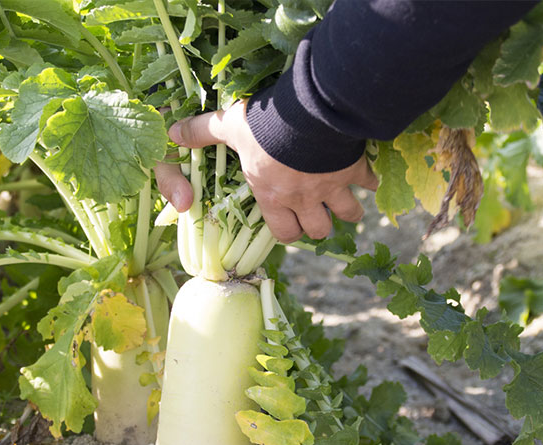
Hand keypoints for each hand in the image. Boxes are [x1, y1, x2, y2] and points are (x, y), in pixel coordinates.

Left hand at [160, 99, 377, 242]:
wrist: (308, 114)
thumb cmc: (265, 126)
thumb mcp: (229, 127)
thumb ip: (202, 132)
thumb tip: (172, 134)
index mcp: (273, 196)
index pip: (282, 232)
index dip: (286, 231)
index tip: (289, 224)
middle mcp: (303, 199)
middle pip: (317, 230)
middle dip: (317, 225)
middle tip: (316, 214)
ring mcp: (331, 188)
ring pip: (347, 215)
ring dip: (348, 211)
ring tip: (347, 203)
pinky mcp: (353, 171)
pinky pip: (368, 184)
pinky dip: (370, 182)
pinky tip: (369, 178)